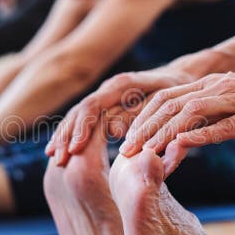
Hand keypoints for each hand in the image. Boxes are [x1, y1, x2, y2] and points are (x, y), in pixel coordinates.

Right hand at [45, 66, 195, 164]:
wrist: (182, 76)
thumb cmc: (177, 91)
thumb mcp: (164, 102)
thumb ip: (139, 114)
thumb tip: (112, 130)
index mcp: (121, 85)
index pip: (92, 106)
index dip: (82, 128)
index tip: (75, 150)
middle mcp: (109, 88)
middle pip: (79, 111)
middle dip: (67, 135)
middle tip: (58, 158)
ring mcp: (105, 95)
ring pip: (77, 114)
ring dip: (64, 135)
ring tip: (52, 156)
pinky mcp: (105, 105)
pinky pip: (83, 119)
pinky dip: (71, 133)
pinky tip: (61, 148)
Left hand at [121, 64, 234, 175]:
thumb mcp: (233, 104)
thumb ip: (209, 117)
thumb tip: (183, 138)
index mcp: (207, 87)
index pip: (163, 100)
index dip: (141, 119)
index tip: (126, 140)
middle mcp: (215, 89)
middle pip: (168, 105)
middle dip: (143, 128)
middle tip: (125, 151)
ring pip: (189, 114)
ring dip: (163, 133)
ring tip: (145, 152)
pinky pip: (224, 125)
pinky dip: (201, 135)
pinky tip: (183, 145)